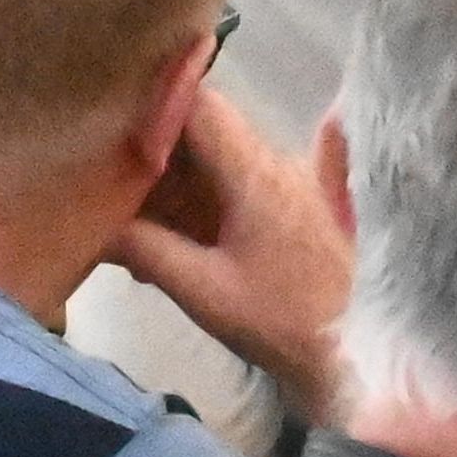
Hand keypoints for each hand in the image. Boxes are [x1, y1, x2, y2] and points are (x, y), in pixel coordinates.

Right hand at [110, 81, 349, 424]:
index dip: (153, 106)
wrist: (358, 351)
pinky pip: (236, 183)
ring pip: (218, 157)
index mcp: (255, 172)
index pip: (200, 105)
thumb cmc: (282, 322)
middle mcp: (275, 162)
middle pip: (205, 128)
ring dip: (176, 179)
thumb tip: (97, 225)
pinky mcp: (293, 205)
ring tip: (131, 214)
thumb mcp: (204, 291)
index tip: (112, 128)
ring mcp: (289, 182)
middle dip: (155, 150)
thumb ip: (147, 250)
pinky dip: (201, 199)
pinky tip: (170, 235)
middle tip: (109, 179)